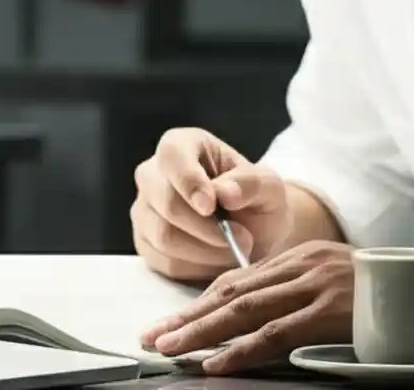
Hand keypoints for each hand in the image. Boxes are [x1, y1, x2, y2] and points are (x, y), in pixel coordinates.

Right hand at [131, 128, 291, 280]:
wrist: (254, 231)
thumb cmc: (258, 200)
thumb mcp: (269, 186)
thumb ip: (250, 183)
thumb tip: (224, 192)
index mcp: (181, 145)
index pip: (172, 155)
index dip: (189, 181)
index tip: (212, 206)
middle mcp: (152, 174)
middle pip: (165, 202)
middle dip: (207, 228)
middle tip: (244, 239)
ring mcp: (144, 210)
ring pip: (163, 236)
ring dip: (207, 251)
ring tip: (235, 250)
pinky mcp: (145, 243)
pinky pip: (165, 262)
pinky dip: (197, 268)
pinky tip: (217, 261)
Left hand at [140, 241, 355, 374]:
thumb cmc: (394, 297)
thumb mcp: (340, 285)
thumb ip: (302, 295)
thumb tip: (260, 324)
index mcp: (303, 257)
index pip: (239, 280)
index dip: (201, 303)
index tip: (172, 321)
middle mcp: (303, 265)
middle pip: (231, 292)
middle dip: (187, 317)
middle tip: (153, 336)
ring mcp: (316, 287)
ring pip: (243, 310)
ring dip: (201, 332)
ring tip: (170, 348)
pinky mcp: (330, 313)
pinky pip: (274, 334)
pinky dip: (240, 349)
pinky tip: (215, 362)